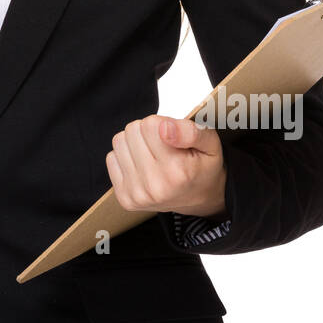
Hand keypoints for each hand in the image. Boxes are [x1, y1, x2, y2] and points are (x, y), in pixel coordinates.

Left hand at [105, 115, 226, 216]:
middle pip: (132, 130)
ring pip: (119, 141)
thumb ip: (192, 132)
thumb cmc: (203, 166)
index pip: (150, 124)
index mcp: (177, 171)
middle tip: (164, 146)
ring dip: (135, 143)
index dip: (162, 124)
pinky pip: (111, 158)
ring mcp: (138, 195)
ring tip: (153, 154)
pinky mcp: (125, 198)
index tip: (173, 137)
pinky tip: (143, 165)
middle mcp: (155, 186)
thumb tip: (164, 127)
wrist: (200, 198)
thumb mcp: (211, 144)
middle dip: (147, 132)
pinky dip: (126, 157)